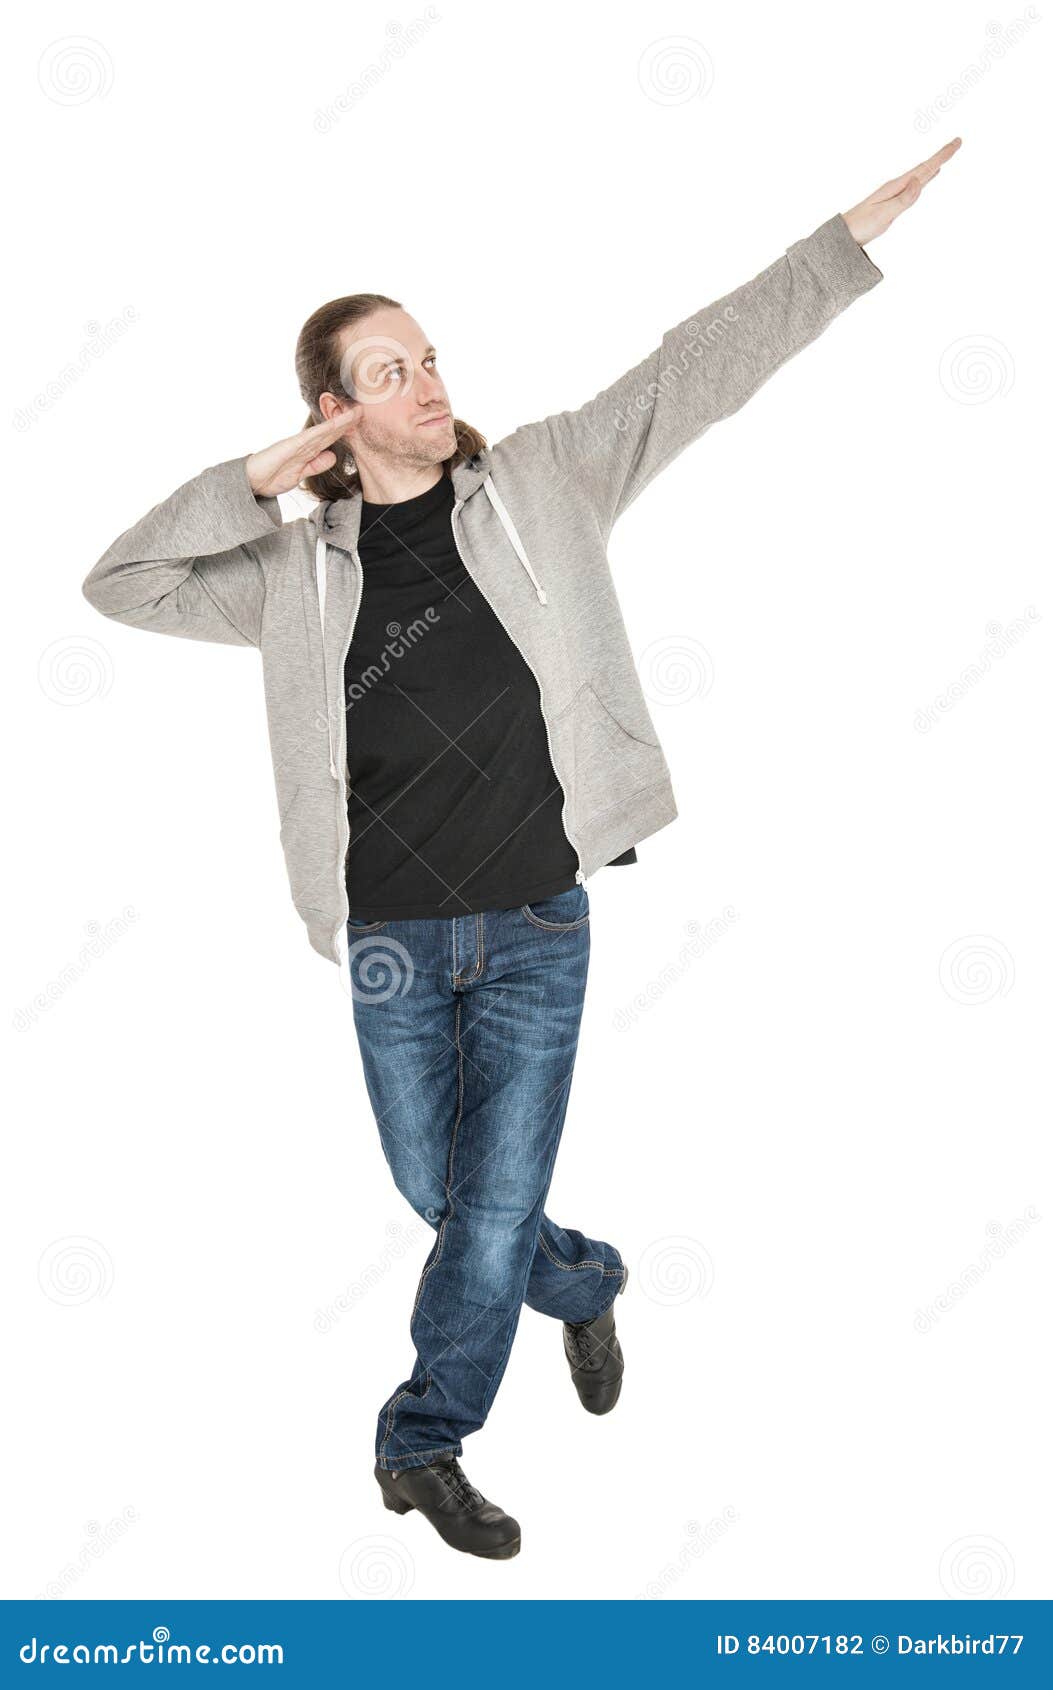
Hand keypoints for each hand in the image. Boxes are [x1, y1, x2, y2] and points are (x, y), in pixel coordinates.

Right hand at [246, 411, 355, 496]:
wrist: (251, 481)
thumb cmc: (272, 477)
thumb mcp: (301, 474)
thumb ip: (316, 465)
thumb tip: (333, 457)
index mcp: (307, 451)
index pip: (330, 439)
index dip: (345, 431)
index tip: (360, 425)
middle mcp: (304, 444)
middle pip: (329, 431)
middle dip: (346, 422)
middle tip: (363, 411)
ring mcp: (297, 444)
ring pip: (323, 431)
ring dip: (339, 422)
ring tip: (354, 413)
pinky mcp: (289, 446)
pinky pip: (309, 438)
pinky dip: (321, 430)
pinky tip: (333, 425)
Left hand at [841, 137, 961, 245]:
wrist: (843, 235)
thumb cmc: (862, 226)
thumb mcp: (884, 214)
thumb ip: (904, 199)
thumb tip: (920, 179)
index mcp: (896, 186)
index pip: (924, 168)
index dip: (941, 156)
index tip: (956, 142)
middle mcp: (896, 186)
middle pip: (924, 168)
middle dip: (941, 156)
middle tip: (957, 143)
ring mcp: (894, 193)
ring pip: (920, 175)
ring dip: (934, 165)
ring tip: (946, 157)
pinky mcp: (892, 201)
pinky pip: (913, 186)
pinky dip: (924, 178)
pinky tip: (926, 178)